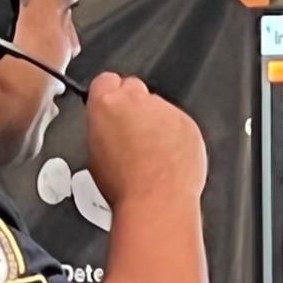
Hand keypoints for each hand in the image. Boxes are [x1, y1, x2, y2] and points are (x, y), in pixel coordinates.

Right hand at [85, 73, 206, 205]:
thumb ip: (102, 127)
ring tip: (151, 153)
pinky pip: (179, 123)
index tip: (111, 108)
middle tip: (131, 133)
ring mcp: (166, 110)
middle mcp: (138, 101)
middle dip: (133, 106)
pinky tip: (167, 158)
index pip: (105, 81)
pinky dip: (175, 136)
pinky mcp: (188, 123)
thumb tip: (108, 128)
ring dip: (155, 123)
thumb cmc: (124, 185)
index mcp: (107, 104)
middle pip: (134, 88)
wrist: (157, 201)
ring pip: (158, 108)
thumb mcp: (94, 153)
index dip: (108, 94)